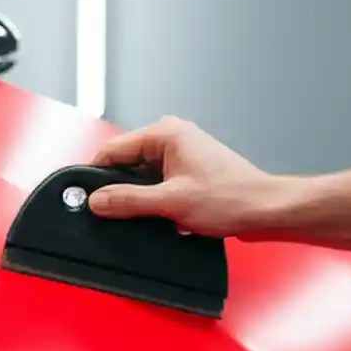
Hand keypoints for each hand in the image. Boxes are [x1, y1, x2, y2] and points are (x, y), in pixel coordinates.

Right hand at [89, 116, 302, 238]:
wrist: (265, 210)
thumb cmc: (230, 198)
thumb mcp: (170, 203)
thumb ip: (128, 201)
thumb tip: (96, 201)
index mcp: (165, 133)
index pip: (112, 150)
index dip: (96, 176)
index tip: (84, 199)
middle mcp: (172, 137)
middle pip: (125, 163)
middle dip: (118, 189)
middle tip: (113, 215)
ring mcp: (181, 154)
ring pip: (141, 177)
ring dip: (139, 198)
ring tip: (146, 215)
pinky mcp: (188, 171)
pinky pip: (157, 184)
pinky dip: (154, 201)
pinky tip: (160, 217)